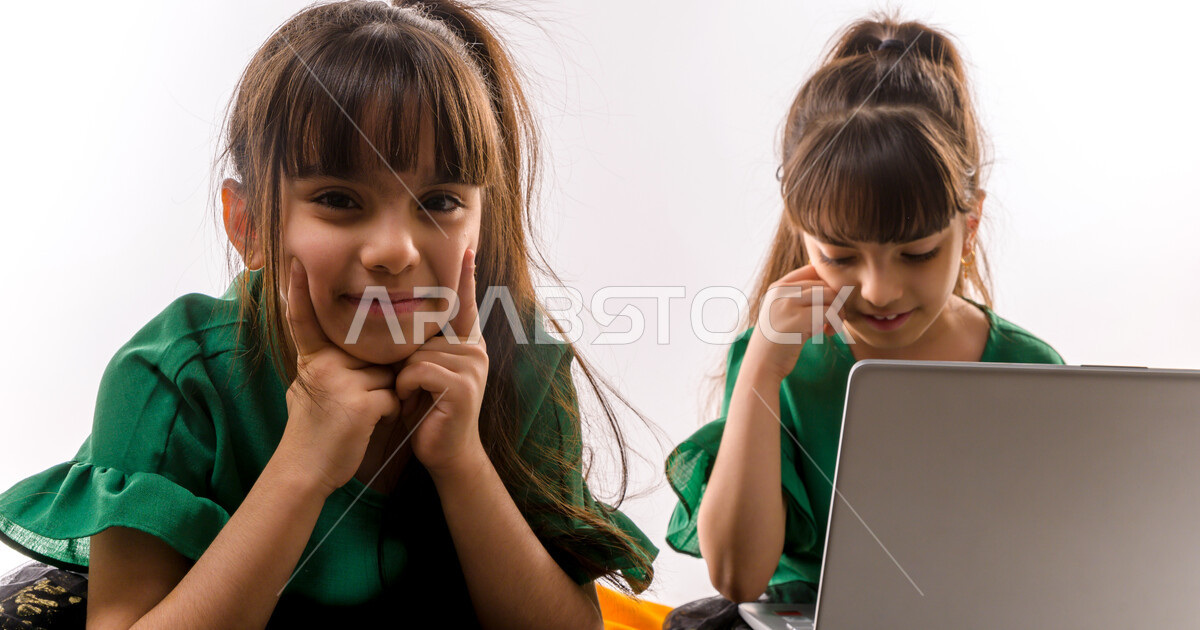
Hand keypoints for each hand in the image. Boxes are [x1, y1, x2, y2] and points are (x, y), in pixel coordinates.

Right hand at [277, 258, 401, 496]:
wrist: (304, 471)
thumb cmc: (313, 432)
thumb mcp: (309, 389)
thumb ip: (327, 365)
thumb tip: (350, 349)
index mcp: (311, 360)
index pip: (304, 320)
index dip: (297, 292)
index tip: (296, 262)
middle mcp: (324, 366)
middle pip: (372, 352)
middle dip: (377, 374)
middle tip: (353, 401)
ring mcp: (341, 383)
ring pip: (387, 374)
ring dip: (384, 395)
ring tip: (358, 415)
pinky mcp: (360, 404)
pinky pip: (393, 396)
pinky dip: (389, 412)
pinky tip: (367, 425)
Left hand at [394, 248, 488, 476]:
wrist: (446, 453)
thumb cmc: (428, 411)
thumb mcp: (425, 371)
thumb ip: (426, 345)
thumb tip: (402, 314)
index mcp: (468, 342)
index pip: (465, 303)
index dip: (466, 276)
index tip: (466, 247)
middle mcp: (475, 349)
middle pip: (426, 331)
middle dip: (407, 357)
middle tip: (409, 385)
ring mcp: (473, 367)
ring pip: (419, 351)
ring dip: (404, 376)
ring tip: (412, 396)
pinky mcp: (462, 385)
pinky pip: (419, 369)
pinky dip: (406, 386)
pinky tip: (412, 402)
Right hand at [746, 264, 845, 381]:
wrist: (762, 364)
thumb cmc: (776, 341)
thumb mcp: (782, 312)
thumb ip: (799, 298)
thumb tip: (831, 288)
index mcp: (778, 287)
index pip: (813, 270)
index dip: (828, 285)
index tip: (829, 303)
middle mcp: (781, 291)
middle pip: (824, 284)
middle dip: (837, 301)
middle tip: (834, 320)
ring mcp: (787, 304)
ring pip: (830, 296)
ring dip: (838, 312)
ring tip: (832, 326)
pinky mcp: (796, 320)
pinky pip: (828, 312)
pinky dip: (834, 322)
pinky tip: (828, 332)